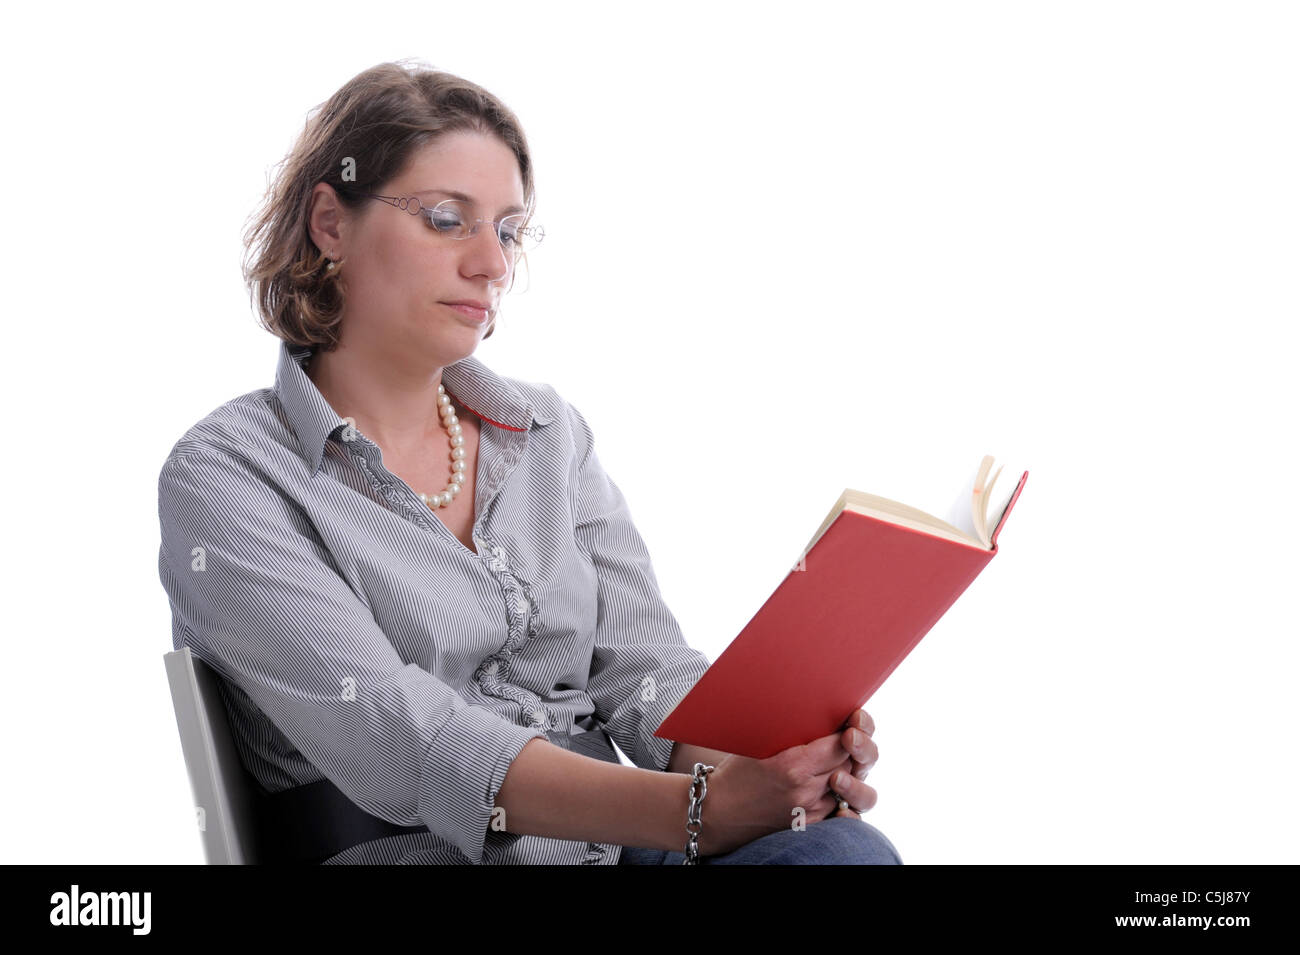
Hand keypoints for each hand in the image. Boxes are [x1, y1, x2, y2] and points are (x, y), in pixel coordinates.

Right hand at [693, 709, 879, 855]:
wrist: (717, 812)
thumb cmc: (735, 772)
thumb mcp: (758, 742)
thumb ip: (792, 730)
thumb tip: (817, 709)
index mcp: (792, 766)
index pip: (840, 744)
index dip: (846, 731)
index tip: (845, 722)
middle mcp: (805, 790)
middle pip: (848, 764)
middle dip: (850, 748)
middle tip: (846, 736)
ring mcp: (809, 810)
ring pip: (848, 785)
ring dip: (847, 769)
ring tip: (839, 758)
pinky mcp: (808, 824)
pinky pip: (839, 806)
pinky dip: (838, 791)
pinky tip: (832, 779)